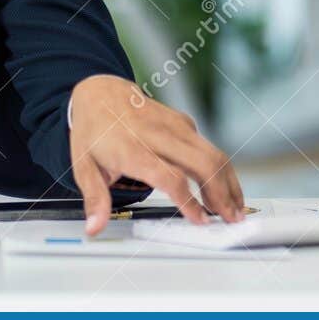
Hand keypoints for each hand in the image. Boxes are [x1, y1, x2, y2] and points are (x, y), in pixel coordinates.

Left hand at [69, 74, 244, 234]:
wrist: (99, 91)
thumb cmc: (93, 131)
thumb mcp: (83, 166)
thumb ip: (95, 198)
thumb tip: (94, 228)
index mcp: (131, 148)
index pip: (168, 176)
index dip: (188, 200)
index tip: (200, 220)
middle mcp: (157, 135)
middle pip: (202, 163)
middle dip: (222, 193)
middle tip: (230, 219)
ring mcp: (174, 126)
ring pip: (212, 154)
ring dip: (229, 183)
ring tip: (235, 208)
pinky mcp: (184, 123)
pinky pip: (209, 147)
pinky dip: (221, 169)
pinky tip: (223, 189)